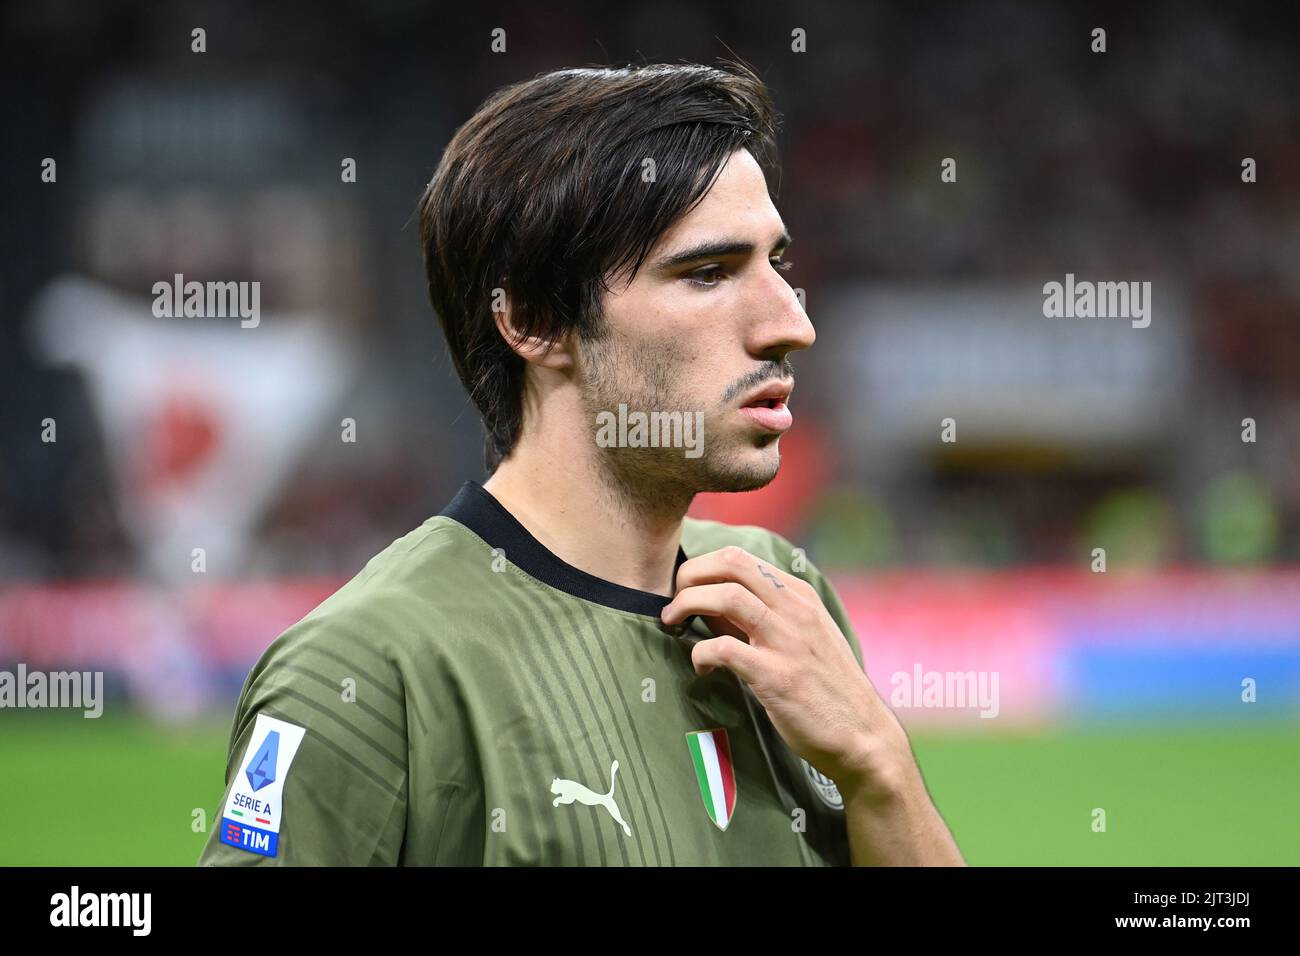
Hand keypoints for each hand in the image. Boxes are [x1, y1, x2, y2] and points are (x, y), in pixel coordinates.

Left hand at [661, 545, 905, 795]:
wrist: (863, 735)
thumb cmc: (825, 688)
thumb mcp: (802, 638)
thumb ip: (762, 617)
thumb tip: (708, 604)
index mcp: (800, 596)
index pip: (741, 558)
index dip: (702, 567)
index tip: (686, 590)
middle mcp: (796, 610)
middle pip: (731, 563)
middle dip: (690, 575)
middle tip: (673, 602)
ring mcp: (788, 641)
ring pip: (727, 596)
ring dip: (687, 604)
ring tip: (673, 624)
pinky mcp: (777, 676)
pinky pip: (723, 648)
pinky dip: (700, 654)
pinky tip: (701, 668)